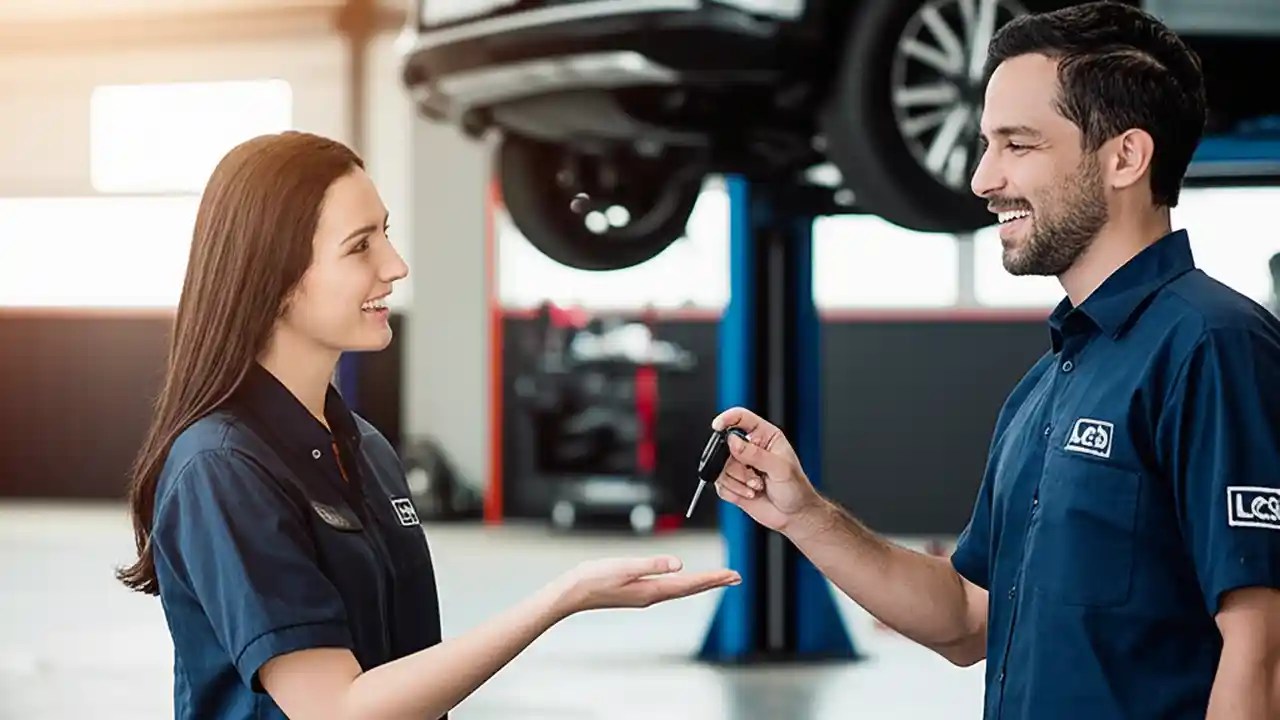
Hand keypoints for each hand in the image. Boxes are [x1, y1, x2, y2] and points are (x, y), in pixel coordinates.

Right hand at [551, 556, 740, 616]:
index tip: (732, 575)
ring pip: (682, 589)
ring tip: (718, 579)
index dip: (713, 578)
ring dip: (701, 583)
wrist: (571, 593)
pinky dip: (684, 583)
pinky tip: (684, 580)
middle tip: (736, 577)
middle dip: (714, 582)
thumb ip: (652, 564)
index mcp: (652, 590)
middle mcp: (652, 595)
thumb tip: (679, 565)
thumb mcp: (624, 567)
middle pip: (691, 588)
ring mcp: (645, 595)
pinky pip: (670, 588)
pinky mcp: (637, 592)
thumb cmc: (593, 579)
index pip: (690, 583)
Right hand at [710, 406, 821, 532]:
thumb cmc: (796, 488)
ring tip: (757, 485)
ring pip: (720, 467)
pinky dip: (734, 491)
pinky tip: (750, 493)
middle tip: (752, 473)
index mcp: (764, 436)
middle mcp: (749, 449)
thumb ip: (756, 454)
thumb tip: (733, 442)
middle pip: (724, 446)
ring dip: (738, 481)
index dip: (727, 419)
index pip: (740, 418)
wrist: (794, 514)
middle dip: (736, 464)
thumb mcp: (780, 468)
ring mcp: (739, 466)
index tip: (718, 427)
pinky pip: (720, 485)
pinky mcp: (732, 483)